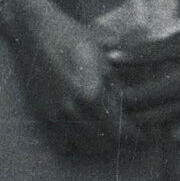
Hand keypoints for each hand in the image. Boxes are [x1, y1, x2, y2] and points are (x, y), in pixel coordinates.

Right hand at [3, 5, 130, 156]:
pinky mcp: (42, 116)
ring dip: (102, 144)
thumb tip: (141, 107)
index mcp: (93, 93)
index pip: (122, 130)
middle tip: (130, 135)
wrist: (33, 33)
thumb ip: (121, 85)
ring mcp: (56, 115)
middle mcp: (74, 109)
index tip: (145, 137)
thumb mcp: (105, 58)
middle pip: (107, 143)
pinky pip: (64, 145)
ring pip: (86, 147)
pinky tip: (86, 133)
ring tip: (110, 133)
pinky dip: (78, 144)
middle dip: (122, 141)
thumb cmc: (72, 38)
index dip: (137, 137)